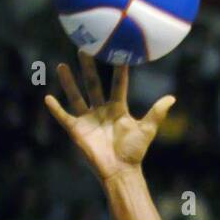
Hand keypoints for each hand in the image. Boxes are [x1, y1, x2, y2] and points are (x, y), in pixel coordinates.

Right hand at [44, 54, 175, 183]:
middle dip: (89, 68)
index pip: (117, 84)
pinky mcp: (77, 131)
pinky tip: (48, 97)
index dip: (118, 70)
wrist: (120, 171)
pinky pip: (64, 117)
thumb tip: (172, 98)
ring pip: (76, 96)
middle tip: (84, 48)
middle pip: (94, 85)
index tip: (118, 51)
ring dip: (69, 82)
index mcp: (118, 109)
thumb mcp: (146, 130)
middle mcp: (101, 110)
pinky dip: (56, 109)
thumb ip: (156, 113)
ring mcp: (88, 119)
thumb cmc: (134, 152)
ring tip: (62, 66)